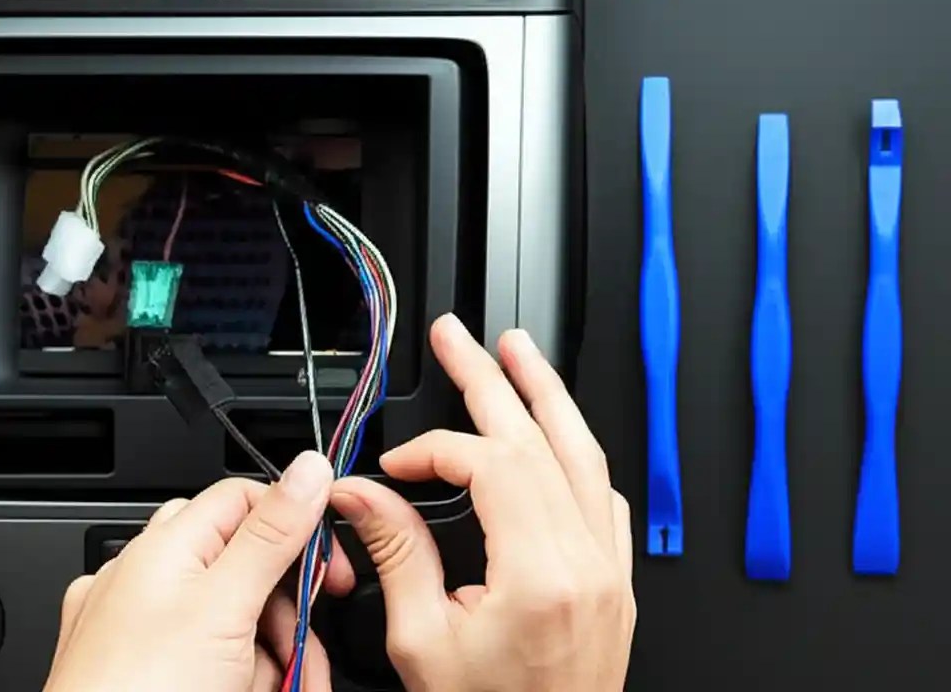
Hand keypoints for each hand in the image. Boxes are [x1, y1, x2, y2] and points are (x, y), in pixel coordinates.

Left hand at [44, 452, 354, 691]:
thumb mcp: (225, 606)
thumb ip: (270, 534)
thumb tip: (307, 468)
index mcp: (166, 544)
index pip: (246, 499)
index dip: (294, 527)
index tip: (325, 569)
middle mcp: (145, 575)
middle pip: (245, 565)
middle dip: (282, 611)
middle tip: (293, 647)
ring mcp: (138, 624)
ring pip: (231, 619)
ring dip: (264, 652)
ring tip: (259, 685)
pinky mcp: (141, 665)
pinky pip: (204, 654)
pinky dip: (232, 674)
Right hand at [331, 314, 634, 691]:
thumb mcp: (422, 641)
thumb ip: (395, 552)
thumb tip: (362, 493)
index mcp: (539, 575)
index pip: (489, 466)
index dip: (434, 449)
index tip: (396, 464)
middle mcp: (586, 562)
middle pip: (540, 438)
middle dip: (492, 377)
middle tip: (459, 336)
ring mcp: (609, 569)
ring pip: (585, 454)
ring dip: (548, 396)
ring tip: (518, 350)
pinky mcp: (615, 581)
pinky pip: (605, 497)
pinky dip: (576, 455)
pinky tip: (558, 436)